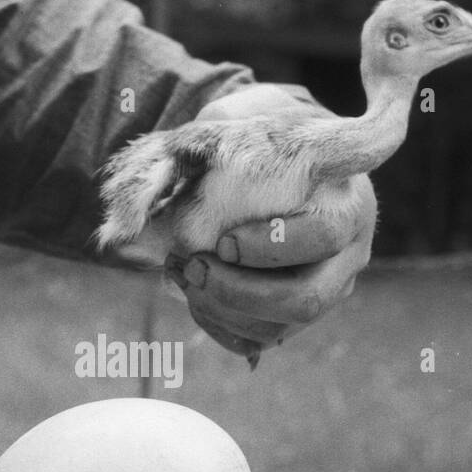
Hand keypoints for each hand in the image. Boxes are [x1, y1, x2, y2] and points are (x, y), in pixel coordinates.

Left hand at [166, 85, 376, 361]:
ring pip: (282, 327)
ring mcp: (332, 285)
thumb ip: (176, 159)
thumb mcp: (222, 131)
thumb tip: (121, 226)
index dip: (271, 246)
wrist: (274, 154)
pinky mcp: (305, 310)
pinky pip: (265, 340)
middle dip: (236, 292)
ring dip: (223, 311)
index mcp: (345, 197)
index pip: (324, 232)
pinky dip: (222, 327)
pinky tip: (196, 295)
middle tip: (192, 268)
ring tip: (185, 276)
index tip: (223, 242)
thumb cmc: (251, 140)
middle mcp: (350, 248)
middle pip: (305, 297)